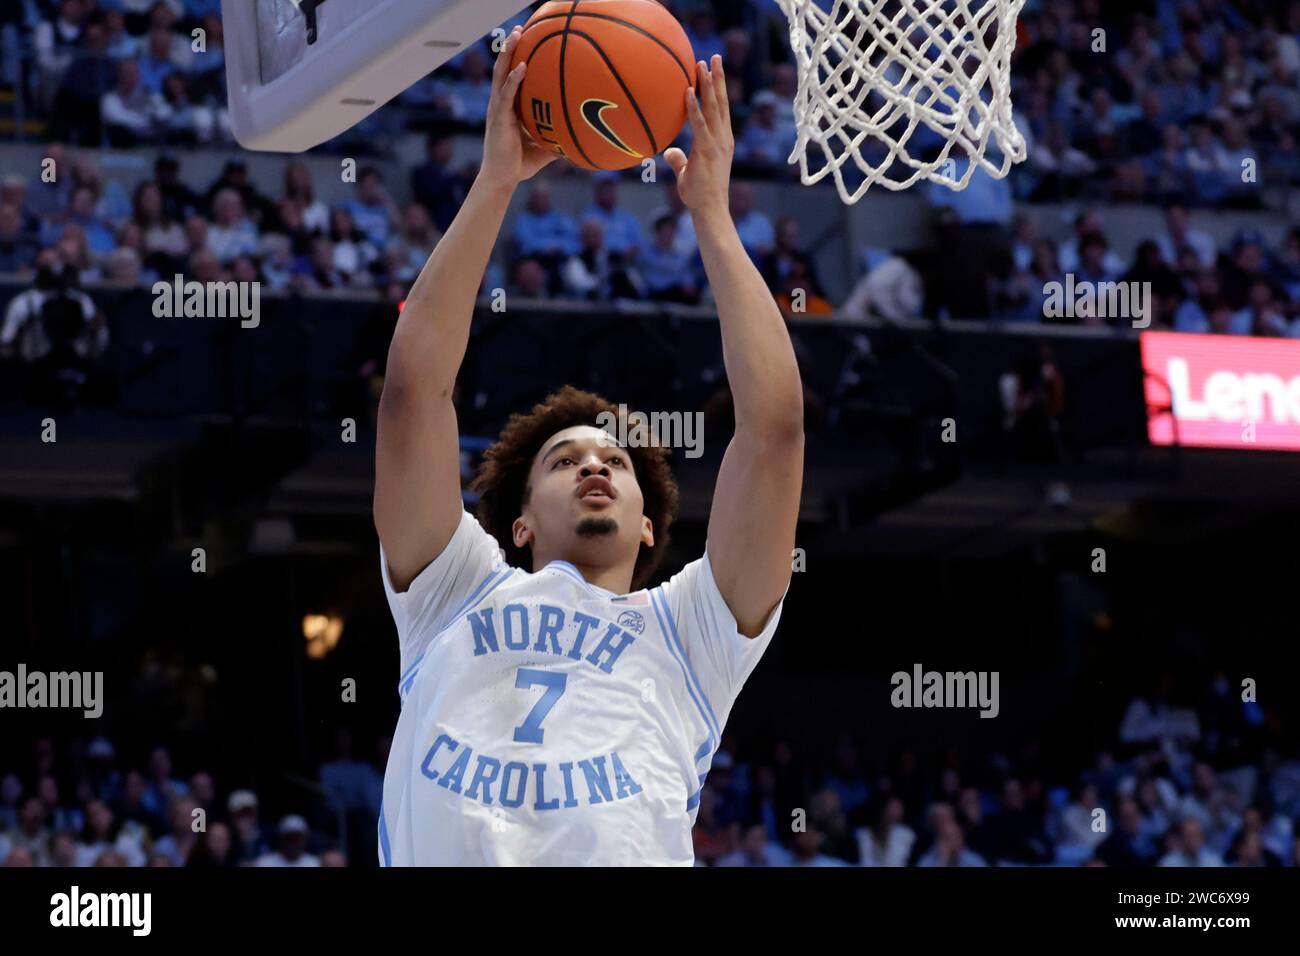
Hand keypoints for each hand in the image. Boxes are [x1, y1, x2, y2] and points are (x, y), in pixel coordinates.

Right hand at [479, 26, 558, 188]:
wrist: (502, 179)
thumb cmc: (519, 165)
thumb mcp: (543, 148)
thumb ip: (556, 138)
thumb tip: (579, 137)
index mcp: (508, 109)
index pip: (510, 78)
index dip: (516, 59)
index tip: (527, 42)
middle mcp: (500, 104)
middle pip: (503, 69)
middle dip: (511, 48)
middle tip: (521, 29)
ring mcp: (498, 109)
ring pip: (501, 74)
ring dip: (509, 53)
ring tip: (517, 35)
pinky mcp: (499, 118)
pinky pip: (506, 94)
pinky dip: (514, 79)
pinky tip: (523, 66)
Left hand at [664, 54, 732, 214]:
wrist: (710, 210)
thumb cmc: (699, 195)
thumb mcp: (688, 173)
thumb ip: (680, 160)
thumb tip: (669, 152)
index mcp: (722, 141)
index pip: (721, 109)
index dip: (719, 89)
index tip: (715, 70)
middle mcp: (723, 138)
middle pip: (721, 102)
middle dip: (718, 78)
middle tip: (714, 57)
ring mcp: (717, 143)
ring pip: (714, 107)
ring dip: (708, 84)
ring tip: (703, 64)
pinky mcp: (707, 150)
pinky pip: (699, 123)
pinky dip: (693, 106)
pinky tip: (687, 90)